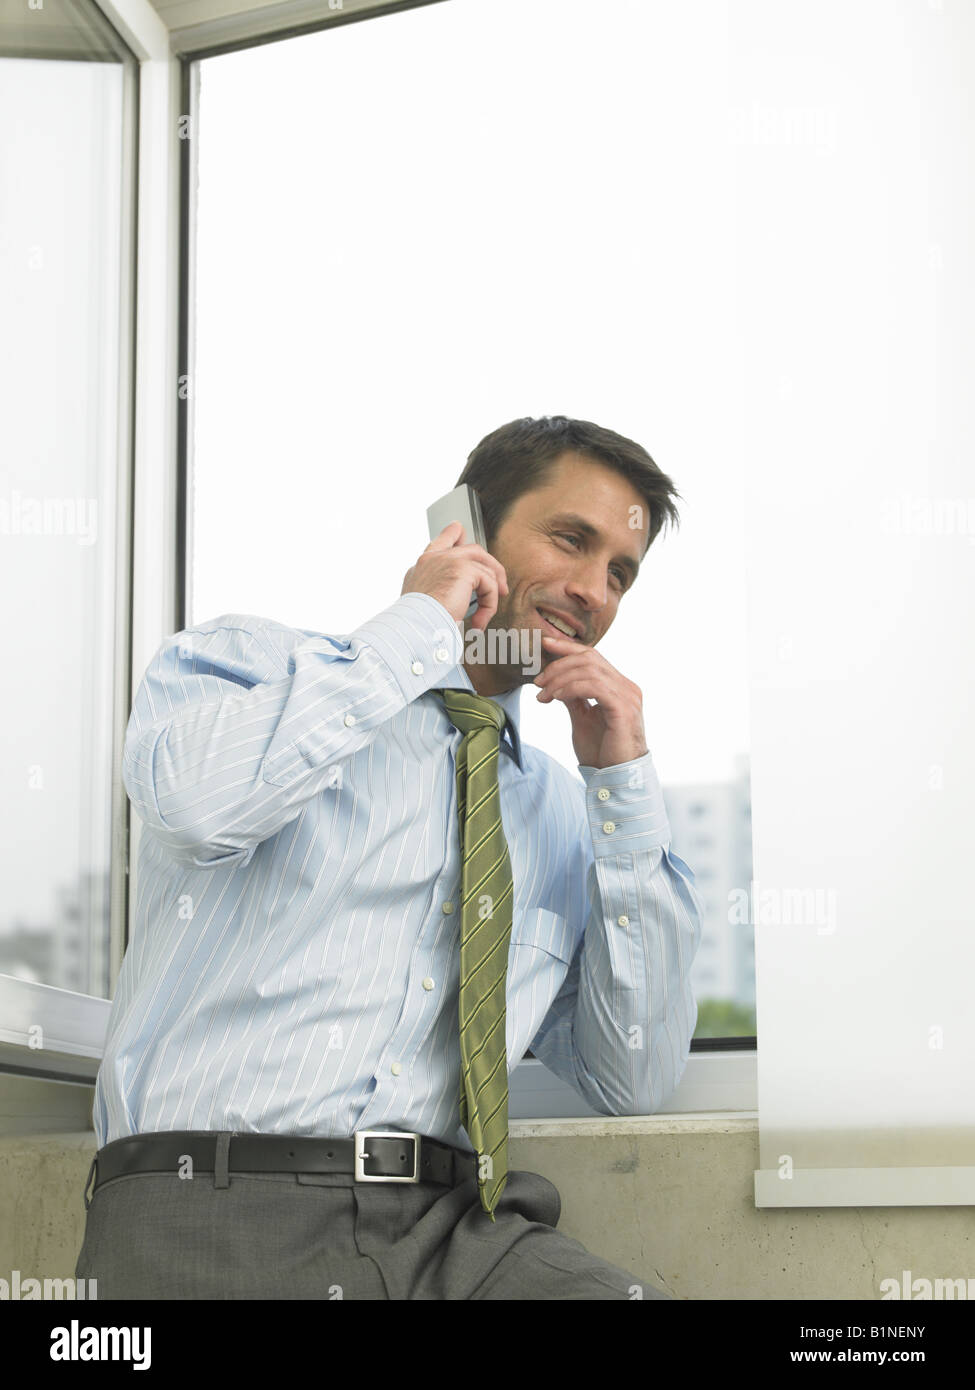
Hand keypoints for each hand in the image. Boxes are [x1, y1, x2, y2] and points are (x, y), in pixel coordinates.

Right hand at [401, 521, 507, 629]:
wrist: (415, 627)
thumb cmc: (418, 623)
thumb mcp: (423, 602)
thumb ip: (438, 591)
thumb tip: (458, 596)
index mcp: (423, 565)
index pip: (442, 539)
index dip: (454, 535)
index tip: (461, 532)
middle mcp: (434, 558)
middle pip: (472, 550)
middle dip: (491, 567)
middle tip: (500, 588)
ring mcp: (449, 560)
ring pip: (485, 567)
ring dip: (492, 593)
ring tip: (486, 615)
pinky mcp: (463, 569)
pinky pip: (489, 584)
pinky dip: (489, 605)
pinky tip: (479, 622)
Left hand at [533, 634, 647, 768]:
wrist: (616, 778)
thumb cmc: (602, 752)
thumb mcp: (582, 719)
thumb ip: (574, 699)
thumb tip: (557, 683)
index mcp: (619, 686)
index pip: (593, 656)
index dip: (568, 647)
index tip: (544, 643)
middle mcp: (626, 687)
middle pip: (589, 659)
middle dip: (558, 666)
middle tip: (537, 682)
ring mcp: (627, 696)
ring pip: (589, 670)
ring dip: (559, 679)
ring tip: (542, 694)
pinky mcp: (623, 708)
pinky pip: (594, 686)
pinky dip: (570, 688)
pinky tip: (555, 697)